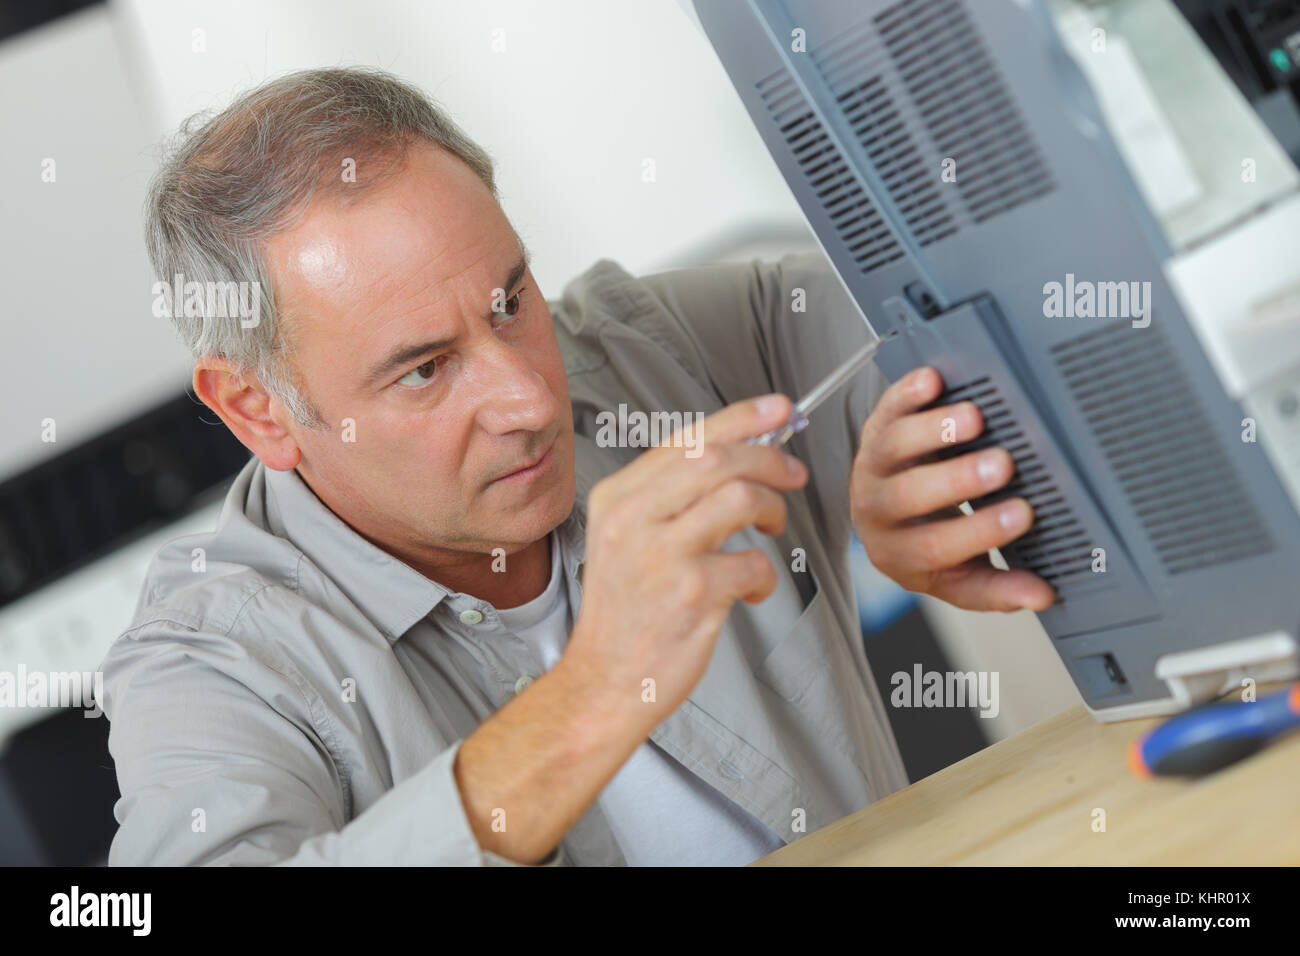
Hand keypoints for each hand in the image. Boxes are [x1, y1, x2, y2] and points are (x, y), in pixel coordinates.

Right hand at [564, 394, 808, 734]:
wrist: (602, 681)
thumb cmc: (624, 614)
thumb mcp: (625, 540)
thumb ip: (669, 497)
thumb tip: (737, 454)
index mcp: (617, 498)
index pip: (687, 439)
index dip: (742, 418)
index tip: (778, 409)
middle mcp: (633, 518)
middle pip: (719, 459)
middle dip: (770, 460)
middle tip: (792, 475)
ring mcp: (662, 554)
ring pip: (739, 497)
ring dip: (772, 509)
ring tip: (770, 530)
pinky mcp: (691, 592)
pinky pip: (752, 562)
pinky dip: (764, 575)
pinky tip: (751, 588)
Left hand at [849, 366, 1055, 611]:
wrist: (884, 514)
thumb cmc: (928, 542)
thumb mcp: (958, 575)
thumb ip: (997, 588)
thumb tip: (1042, 596)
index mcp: (900, 554)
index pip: (936, 547)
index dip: (980, 532)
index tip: (1023, 514)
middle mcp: (878, 511)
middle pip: (911, 496)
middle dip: (958, 479)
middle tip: (1002, 465)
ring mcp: (871, 466)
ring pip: (893, 447)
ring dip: (934, 431)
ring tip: (973, 419)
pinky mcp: (874, 429)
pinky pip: (886, 409)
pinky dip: (907, 394)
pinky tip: (932, 381)